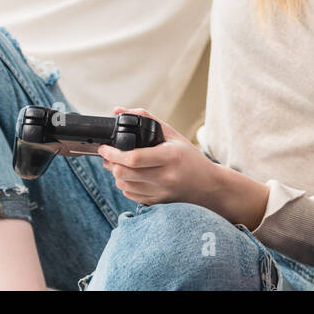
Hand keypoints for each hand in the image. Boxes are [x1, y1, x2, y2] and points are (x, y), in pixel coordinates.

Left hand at [98, 107, 216, 206]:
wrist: (209, 186)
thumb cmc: (190, 158)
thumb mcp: (173, 135)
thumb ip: (146, 119)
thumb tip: (118, 111)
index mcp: (170, 157)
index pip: (134, 158)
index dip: (114, 153)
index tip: (104, 147)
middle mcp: (165, 177)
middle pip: (124, 173)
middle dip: (110, 163)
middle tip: (109, 155)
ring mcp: (160, 192)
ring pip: (124, 185)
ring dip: (116, 174)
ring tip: (120, 164)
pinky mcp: (157, 203)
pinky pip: (130, 195)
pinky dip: (125, 184)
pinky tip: (131, 176)